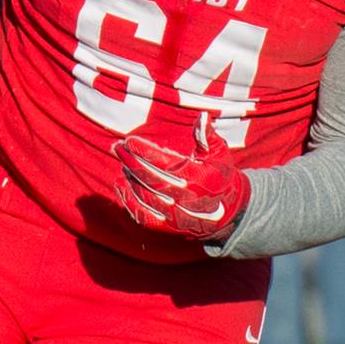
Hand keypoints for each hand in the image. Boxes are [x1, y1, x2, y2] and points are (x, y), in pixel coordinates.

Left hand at [112, 131, 248, 238]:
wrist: (226, 212)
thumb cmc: (219, 177)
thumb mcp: (220, 155)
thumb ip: (208, 136)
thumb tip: (203, 116)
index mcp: (200, 180)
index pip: (166, 164)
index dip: (145, 152)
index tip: (130, 141)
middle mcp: (187, 200)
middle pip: (151, 179)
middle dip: (132, 162)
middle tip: (118, 148)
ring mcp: (177, 216)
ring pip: (145, 197)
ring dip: (130, 178)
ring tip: (122, 162)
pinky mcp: (168, 227)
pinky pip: (143, 215)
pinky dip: (129, 201)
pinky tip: (121, 185)